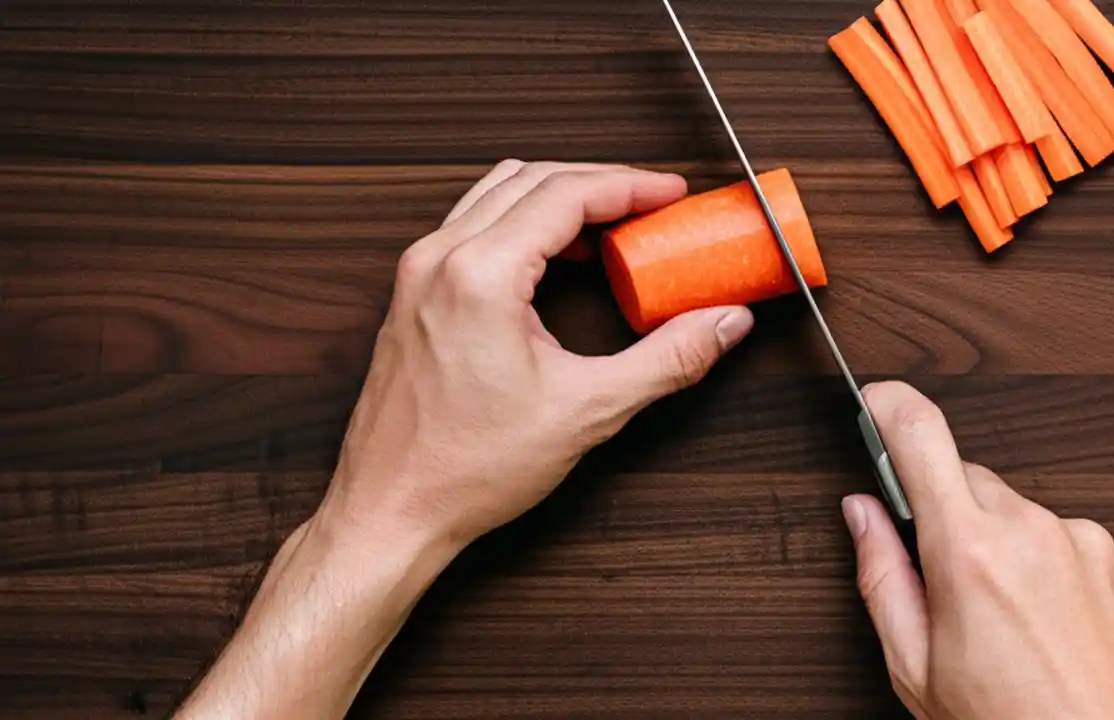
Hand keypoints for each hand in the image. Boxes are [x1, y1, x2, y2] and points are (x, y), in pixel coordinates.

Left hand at [321, 159, 754, 553]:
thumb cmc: (466, 469)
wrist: (390, 510)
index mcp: (480, 275)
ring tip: (612, 223)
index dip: (630, 184)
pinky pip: (471, 225)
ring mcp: (417, 273)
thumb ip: (667, 360)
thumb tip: (722, 323)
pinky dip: (520, 220)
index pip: (566, 193)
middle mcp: (439, 259)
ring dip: (558, 195)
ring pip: (496, 193)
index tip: (670, 192)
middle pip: (532, 179)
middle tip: (652, 203)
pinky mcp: (411, 294)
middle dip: (601, 183)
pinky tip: (555, 255)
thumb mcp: (586, 411)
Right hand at [843, 382, 1113, 719]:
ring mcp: (1088, 544)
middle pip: (967, 478)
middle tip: (944, 583)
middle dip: (945, 514)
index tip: (875, 400)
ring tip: (1005, 620)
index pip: (921, 436)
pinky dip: (1046, 566)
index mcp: (971, 554)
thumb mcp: (916, 667)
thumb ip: (880, 576)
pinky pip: (1065, 539)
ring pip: (1017, 512)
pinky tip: (1043, 622)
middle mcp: (1035, 533)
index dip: (889, 406)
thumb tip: (862, 515)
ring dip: (999, 544)